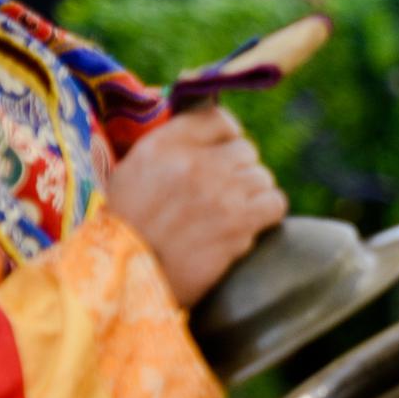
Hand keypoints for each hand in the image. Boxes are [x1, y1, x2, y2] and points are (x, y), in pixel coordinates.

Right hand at [109, 107, 286, 305]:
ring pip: (262, 177)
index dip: (226, 136)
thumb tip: (216, 131)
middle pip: (245, 149)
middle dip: (238, 170)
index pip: (217, 118)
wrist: (124, 279)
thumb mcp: (131, 172)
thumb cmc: (124, 229)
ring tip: (231, 212)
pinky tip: (246, 225)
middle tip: (223, 192)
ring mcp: (220, 193)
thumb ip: (169, 147)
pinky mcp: (238, 224)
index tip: (223, 152)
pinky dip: (265, 214)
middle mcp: (194, 163)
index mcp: (163, 146)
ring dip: (253, 194)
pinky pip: (274, 204)